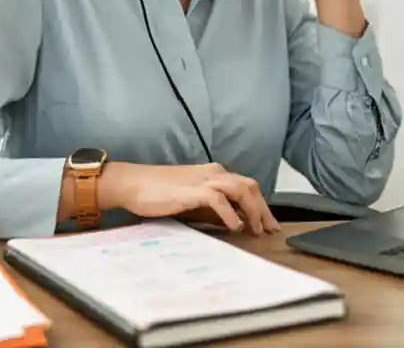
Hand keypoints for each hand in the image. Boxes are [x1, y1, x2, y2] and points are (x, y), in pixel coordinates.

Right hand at [99, 162, 280, 234]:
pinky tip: (235, 228)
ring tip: (255, 231)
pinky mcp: (193, 190)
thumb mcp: (193, 202)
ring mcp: (204, 180)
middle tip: (270, 230)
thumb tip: (235, 223)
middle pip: (250, 187)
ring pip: (241, 190)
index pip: (247, 187)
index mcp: (215, 174)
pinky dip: (231, 214)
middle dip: (263, 209)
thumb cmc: (159, 193)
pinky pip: (220, 200)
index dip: (261, 206)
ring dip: (252, 211)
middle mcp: (214, 173)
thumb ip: (213, 210)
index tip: (268, 225)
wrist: (133, 183)